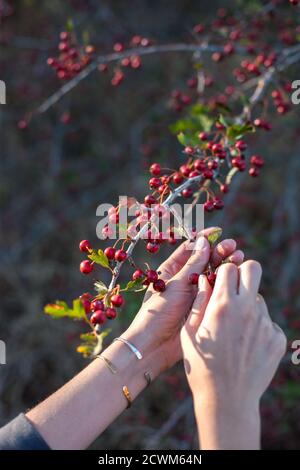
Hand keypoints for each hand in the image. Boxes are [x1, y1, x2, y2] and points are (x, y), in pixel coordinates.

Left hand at [123, 227, 243, 374]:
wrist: (155, 345)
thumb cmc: (158, 311)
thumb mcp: (176, 284)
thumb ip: (193, 264)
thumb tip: (203, 241)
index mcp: (172, 269)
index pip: (191, 249)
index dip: (205, 239)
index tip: (218, 232)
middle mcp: (185, 279)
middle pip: (205, 260)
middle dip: (220, 252)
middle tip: (233, 247)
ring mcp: (195, 293)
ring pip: (214, 274)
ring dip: (226, 265)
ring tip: (239, 258)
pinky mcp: (204, 307)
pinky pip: (217, 291)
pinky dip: (227, 282)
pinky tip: (236, 275)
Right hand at [180, 261, 286, 448]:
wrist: (226, 400)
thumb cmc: (201, 364)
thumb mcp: (190, 332)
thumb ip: (199, 301)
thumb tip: (205, 278)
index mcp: (223, 305)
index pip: (229, 268)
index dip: (222, 274)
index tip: (219, 285)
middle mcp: (247, 310)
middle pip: (254, 269)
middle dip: (243, 273)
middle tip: (234, 289)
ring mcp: (266, 324)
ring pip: (259, 299)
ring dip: (248, 306)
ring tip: (235, 331)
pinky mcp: (276, 338)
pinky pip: (267, 322)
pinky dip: (257, 328)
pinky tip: (245, 346)